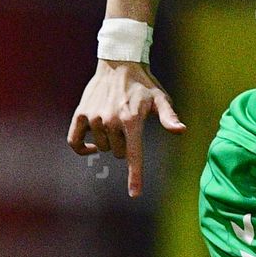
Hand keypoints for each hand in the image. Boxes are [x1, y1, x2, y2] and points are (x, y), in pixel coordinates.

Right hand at [67, 60, 184, 197]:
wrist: (119, 63)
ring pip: (102, 148)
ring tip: (115, 121)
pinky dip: (82, 148)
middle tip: (129, 126)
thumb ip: (169, 117)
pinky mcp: (80, 114)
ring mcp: (94, 118)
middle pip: (119, 153)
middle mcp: (111, 121)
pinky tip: (90, 147)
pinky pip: (74, 141)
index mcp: (132, 120)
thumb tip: (181, 130)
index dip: (135, 176)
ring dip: (109, 141)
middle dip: (125, 146)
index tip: (134, 194)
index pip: (134, 155)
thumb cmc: (144, 84)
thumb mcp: (160, 99)